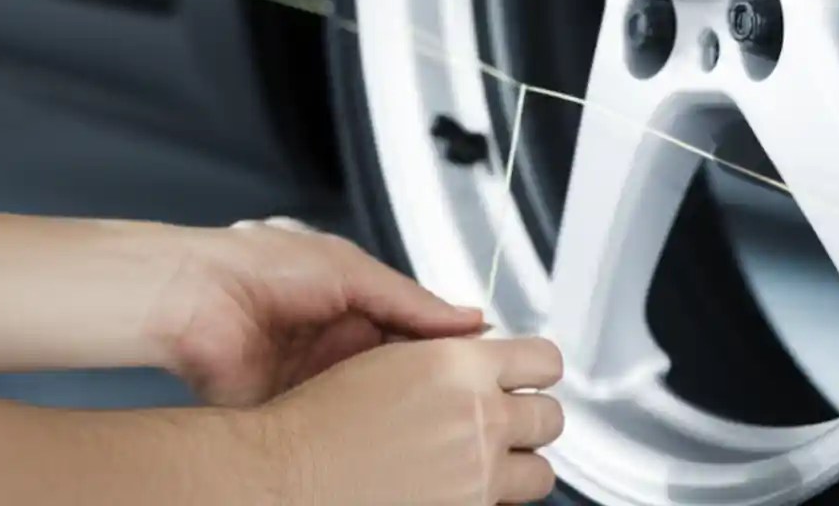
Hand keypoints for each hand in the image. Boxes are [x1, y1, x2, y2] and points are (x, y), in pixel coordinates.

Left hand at [149, 218, 483, 406]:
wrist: (196, 296)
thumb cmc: (259, 264)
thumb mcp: (353, 270)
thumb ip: (411, 300)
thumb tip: (467, 317)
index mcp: (354, 300)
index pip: (416, 329)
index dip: (448, 345)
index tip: (484, 361)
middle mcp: (337, 341)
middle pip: (397, 369)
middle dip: (425, 380)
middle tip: (464, 394)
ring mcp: (316, 377)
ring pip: (370, 399)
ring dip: (394, 407)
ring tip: (432, 415)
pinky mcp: (292, 408)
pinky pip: (334, 422)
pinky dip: (356, 428)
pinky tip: (382, 432)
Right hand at [262, 336, 564, 505]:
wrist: (285, 474)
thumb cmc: (319, 420)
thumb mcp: (386, 359)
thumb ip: (446, 352)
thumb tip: (482, 347)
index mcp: (460, 367)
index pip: (545, 360)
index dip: (539, 369)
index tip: (532, 376)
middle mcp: (479, 420)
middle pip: (552, 418)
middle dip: (533, 419)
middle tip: (509, 420)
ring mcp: (476, 475)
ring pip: (542, 474)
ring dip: (521, 465)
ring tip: (489, 462)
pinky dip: (489, 498)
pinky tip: (457, 487)